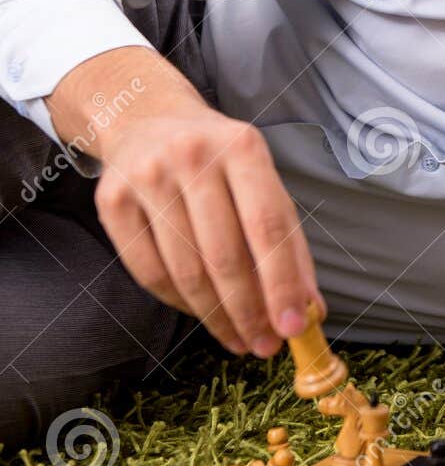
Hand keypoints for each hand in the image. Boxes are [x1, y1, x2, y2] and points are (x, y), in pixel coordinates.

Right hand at [87, 83, 325, 357]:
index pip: (267, 226)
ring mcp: (147, 176)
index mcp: (242, 146)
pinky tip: (202, 313)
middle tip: (265, 346)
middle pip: (224, 256)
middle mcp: (192, 155)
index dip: (281, 283)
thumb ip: (289, 245)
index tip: (294, 328)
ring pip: (185, 271)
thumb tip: (310, 312)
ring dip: (216, 317)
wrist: (148, 118)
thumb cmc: (220, 161)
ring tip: (239, 339)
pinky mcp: (112, 199)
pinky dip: (180, 303)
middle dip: (249, 312)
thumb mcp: (264, 183)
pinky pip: (149, 272)